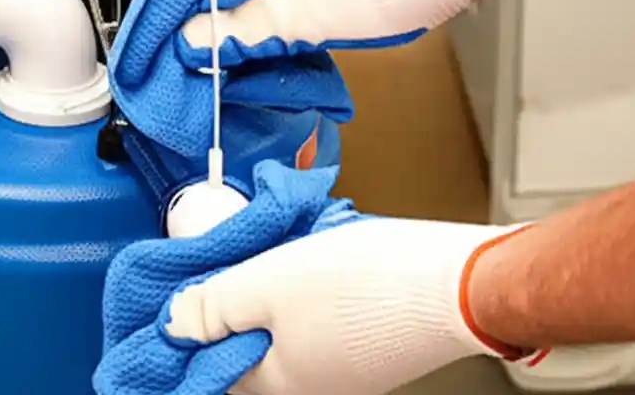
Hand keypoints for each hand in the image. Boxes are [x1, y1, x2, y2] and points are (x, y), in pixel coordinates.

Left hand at [164, 218, 523, 394]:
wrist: (460, 280)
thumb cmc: (368, 284)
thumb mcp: (262, 281)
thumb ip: (210, 304)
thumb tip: (174, 323)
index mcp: (277, 384)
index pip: (211, 366)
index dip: (194, 325)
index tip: (189, 290)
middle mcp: (312, 387)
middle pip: (249, 345)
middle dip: (235, 303)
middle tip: (233, 260)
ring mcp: (346, 370)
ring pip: (285, 330)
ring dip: (273, 292)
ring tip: (277, 252)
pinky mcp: (372, 346)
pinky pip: (320, 322)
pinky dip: (308, 291)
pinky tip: (314, 259)